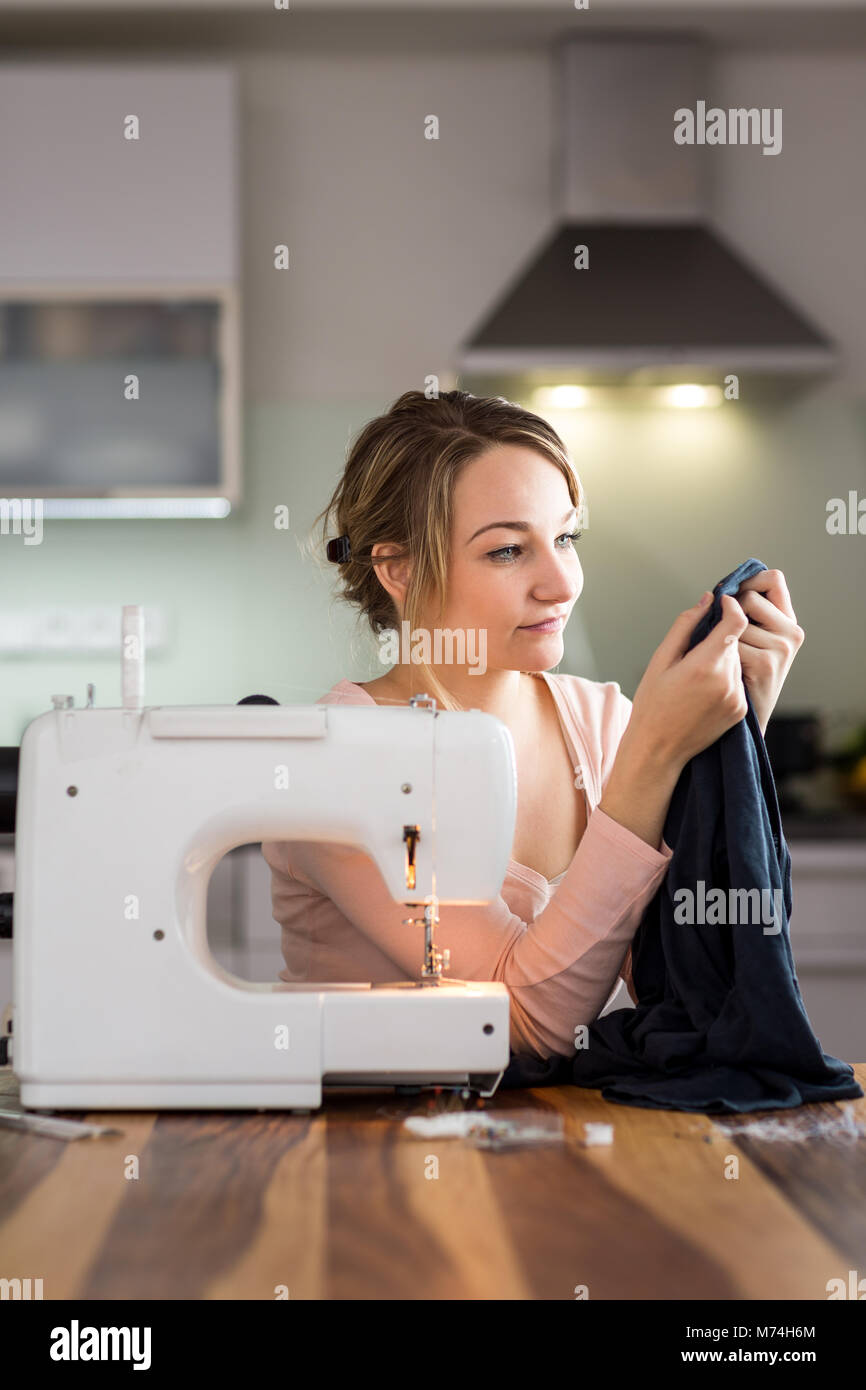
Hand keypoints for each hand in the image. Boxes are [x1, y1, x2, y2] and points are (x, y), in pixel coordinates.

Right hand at [625, 592, 749, 772]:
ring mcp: (737, 697)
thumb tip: (708, 598)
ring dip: (722, 657)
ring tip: (696, 673)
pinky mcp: (741, 709)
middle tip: (694, 648)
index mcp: (704, 665)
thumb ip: (685, 625)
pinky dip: (726, 677)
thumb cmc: (652, 702)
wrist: (658, 748)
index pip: (735, 622)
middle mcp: (727, 681)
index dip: (731, 607)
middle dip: (719, 636)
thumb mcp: (660, 659)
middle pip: (734, 642)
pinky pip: (738, 680)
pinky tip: (703, 689)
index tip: (721, 603)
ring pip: (737, 660)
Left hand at [733, 569, 803, 735]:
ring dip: (723, 637)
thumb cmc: (733, 679)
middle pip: (749, 597)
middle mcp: (791, 633)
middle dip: (730, 612)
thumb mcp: (744, 641)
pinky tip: (727, 673)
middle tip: (727, 637)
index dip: (750, 580)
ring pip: (737, 621)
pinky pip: (730, 643)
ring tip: (729, 660)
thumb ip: (738, 613)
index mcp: (786, 621)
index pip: (773, 580)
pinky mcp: (765, 665)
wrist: (740, 726)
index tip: (730, 592)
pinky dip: (720, 655)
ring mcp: (781, 649)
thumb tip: (715, 592)